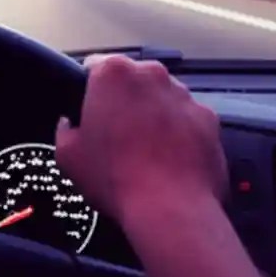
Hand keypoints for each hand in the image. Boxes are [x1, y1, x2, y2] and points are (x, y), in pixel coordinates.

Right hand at [55, 54, 224, 234]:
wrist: (171, 210)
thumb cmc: (115, 178)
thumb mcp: (68, 156)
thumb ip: (65, 130)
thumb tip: (70, 126)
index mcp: (114, 74)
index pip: (94, 66)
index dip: (88, 90)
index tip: (88, 112)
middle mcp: (153, 75)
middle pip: (132, 80)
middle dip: (124, 102)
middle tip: (114, 137)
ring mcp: (186, 96)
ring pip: (161, 99)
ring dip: (152, 117)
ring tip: (143, 155)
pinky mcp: (210, 120)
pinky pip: (187, 121)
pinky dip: (179, 135)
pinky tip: (168, 163)